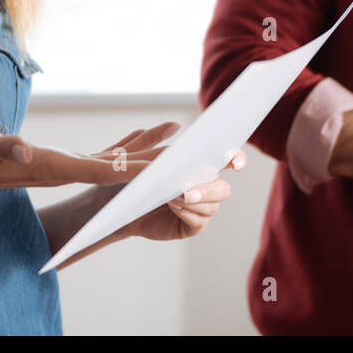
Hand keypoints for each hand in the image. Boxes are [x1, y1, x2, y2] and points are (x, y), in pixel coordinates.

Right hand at [0, 121, 177, 194]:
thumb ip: (5, 147)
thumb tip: (24, 148)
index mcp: (55, 167)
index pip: (105, 172)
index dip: (137, 170)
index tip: (167, 168)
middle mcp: (68, 170)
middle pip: (121, 168)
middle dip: (155, 160)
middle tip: (188, 151)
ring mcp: (68, 166)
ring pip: (117, 159)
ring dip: (147, 147)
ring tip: (176, 130)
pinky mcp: (64, 160)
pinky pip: (103, 153)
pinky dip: (124, 144)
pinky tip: (141, 136)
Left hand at [96, 127, 246, 242]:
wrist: (116, 206)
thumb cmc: (129, 177)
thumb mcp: (139, 155)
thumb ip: (156, 141)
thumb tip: (176, 126)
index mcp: (197, 166)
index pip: (226, 160)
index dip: (236, 159)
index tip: (236, 164)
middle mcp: (203, 187)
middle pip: (223, 188)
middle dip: (209, 188)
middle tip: (186, 189)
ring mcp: (198, 207)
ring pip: (212, 206)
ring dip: (194, 201)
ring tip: (171, 197)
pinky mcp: (189, 226)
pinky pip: (200, 222)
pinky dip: (188, 214)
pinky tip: (173, 208)